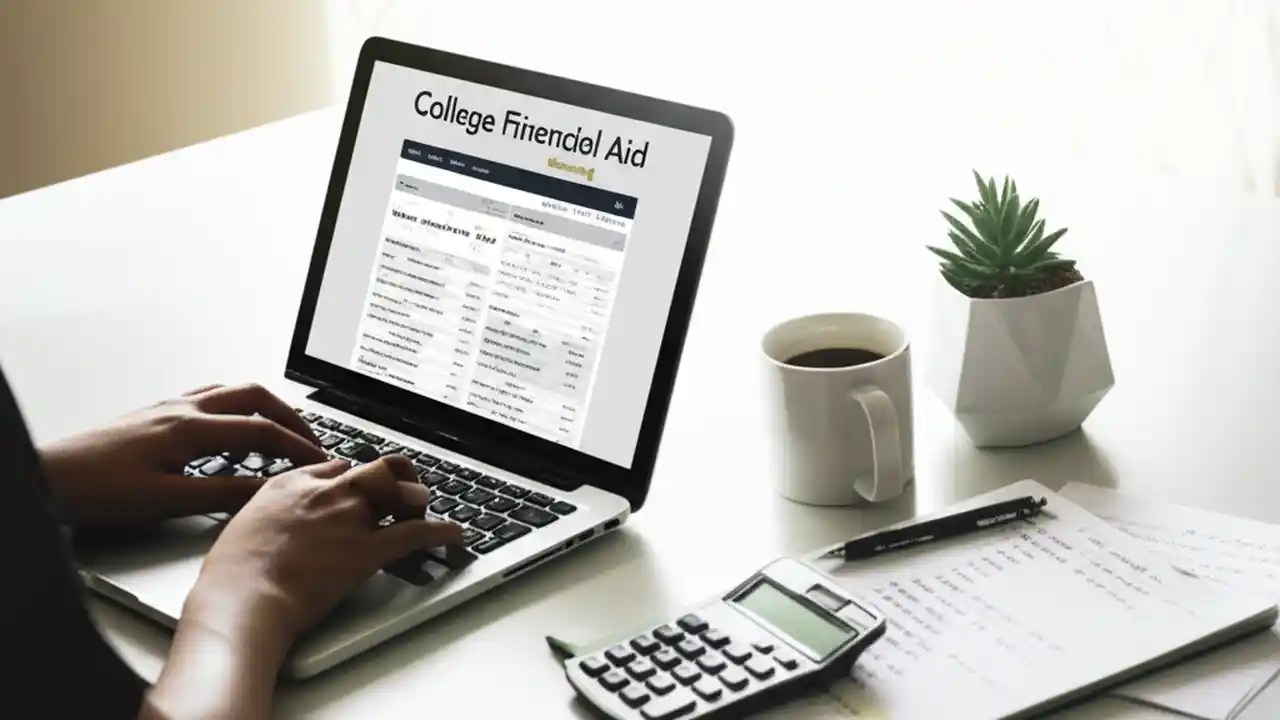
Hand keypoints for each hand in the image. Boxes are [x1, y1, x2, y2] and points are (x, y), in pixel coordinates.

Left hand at [39, 383, 325, 525]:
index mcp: (190, 427)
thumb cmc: (96, 490)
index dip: (297, 447)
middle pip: (254, 396)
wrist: (47, 476)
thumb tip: (267, 489)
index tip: (320, 462)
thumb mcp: (166, 501)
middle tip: (311, 441)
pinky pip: (208, 399)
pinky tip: (231, 431)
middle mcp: (182, 408)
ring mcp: (167, 407)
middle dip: (290, 417)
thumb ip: (222, 492)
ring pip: (231, 392)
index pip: (261, 430)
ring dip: (263, 409)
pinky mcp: (154, 415)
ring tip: (281, 433)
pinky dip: (234, 410)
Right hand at [145, 457, 460, 719]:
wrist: (241, 600)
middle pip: (375, 468)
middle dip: (395, 475)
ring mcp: (350, 518)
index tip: (358, 488)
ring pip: (400, 492)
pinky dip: (442, 531)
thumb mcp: (242, 526)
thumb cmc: (232, 576)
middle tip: (404, 488)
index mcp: (291, 482)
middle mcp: (326, 491)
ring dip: (417, 500)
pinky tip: (455, 534)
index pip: (336, 464)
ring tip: (424, 509)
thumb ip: (269, 513)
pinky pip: (417, 532)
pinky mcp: (368, 549)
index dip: (352, 477)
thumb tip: (280, 518)